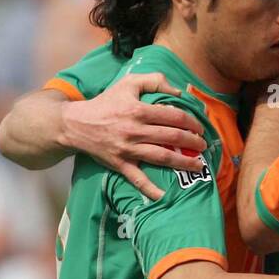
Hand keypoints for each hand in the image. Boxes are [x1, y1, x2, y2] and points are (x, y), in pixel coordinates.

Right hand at [62, 73, 206, 200]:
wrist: (75, 124)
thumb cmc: (106, 102)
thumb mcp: (128, 83)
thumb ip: (155, 81)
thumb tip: (179, 92)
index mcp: (138, 110)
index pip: (174, 116)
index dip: (192, 122)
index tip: (200, 127)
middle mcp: (135, 130)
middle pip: (172, 137)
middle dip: (193, 141)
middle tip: (203, 145)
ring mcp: (128, 149)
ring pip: (162, 157)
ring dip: (184, 162)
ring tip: (199, 165)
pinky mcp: (120, 164)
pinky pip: (138, 179)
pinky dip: (151, 189)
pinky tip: (165, 196)